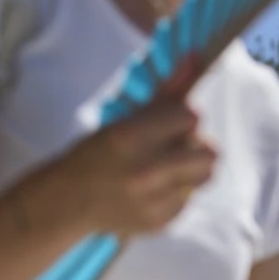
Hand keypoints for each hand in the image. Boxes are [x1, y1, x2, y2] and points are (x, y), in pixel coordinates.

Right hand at [61, 97, 216, 236]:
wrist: (70, 200)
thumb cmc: (99, 153)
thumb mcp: (124, 121)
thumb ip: (165, 95)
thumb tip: (196, 58)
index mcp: (130, 138)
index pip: (190, 118)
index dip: (184, 118)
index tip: (172, 122)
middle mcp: (144, 170)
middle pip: (208, 151)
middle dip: (196, 144)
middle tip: (176, 146)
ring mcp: (154, 200)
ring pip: (204, 176)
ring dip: (192, 168)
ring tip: (168, 167)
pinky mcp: (161, 221)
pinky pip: (190, 199)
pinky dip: (178, 191)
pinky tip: (154, 189)